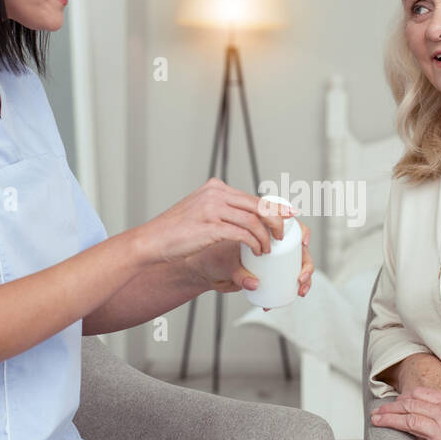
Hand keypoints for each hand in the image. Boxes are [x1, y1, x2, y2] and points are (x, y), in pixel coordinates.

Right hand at [138, 178, 293, 267]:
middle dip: (276, 220)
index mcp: (214, 188)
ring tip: (267, 248)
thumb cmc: (174, 232)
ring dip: (265, 237)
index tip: (288, 213)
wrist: (152, 241)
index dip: (273, 206)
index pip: (251, 196)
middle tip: (282, 234)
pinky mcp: (210, 226)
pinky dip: (254, 243)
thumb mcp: (198, 211)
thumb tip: (241, 214)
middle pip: (257, 205)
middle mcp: (215, 194)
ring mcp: (213, 209)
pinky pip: (242, 234)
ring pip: (253, 220)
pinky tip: (257, 251)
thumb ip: (218, 208)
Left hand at [185, 204, 313, 310]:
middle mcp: (269, 241)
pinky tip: (294, 295)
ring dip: (305, 277)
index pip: (289, 224)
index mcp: (261, 227)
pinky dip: (293, 288)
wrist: (202, 271)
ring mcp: (271, 257)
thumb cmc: (209, 255)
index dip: (302, 231)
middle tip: (301, 277)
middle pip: (298, 247)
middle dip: (306, 263)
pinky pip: (287, 279)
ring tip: (300, 290)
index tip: (303, 243)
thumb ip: (238, 272)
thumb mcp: (224, 263)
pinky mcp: (269, 272)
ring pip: (297, 264)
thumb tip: (254, 283)